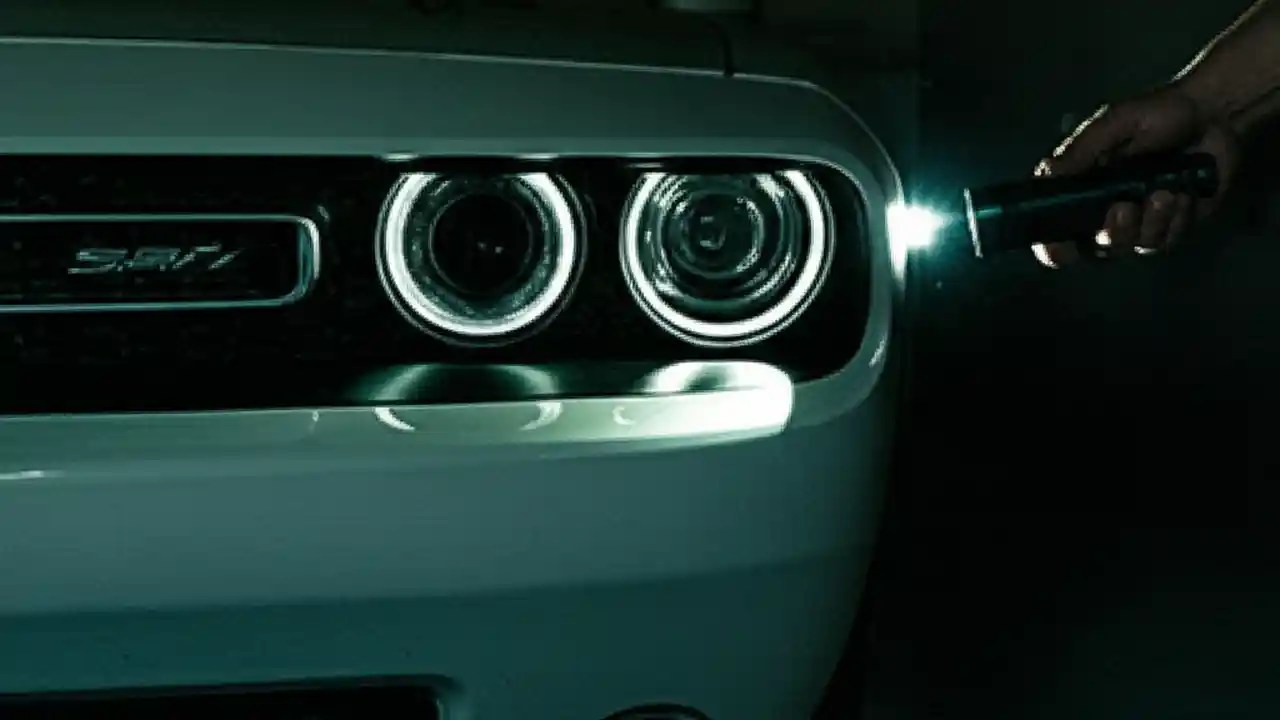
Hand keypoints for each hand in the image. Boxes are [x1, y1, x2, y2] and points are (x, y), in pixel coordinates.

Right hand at [1032, 85, 1240, 267]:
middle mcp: (1107, 213)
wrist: (1214, 112)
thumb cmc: (1158, 113)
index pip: (1056, 233)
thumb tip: (1047, 174)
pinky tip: (1184, 192)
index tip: (1063, 248)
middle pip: (1097, 250)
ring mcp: (1142, 222)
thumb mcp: (1114, 123)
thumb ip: (1081, 151)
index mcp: (1082, 189)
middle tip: (1124, 206)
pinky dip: (1176, 218)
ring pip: (1135, 246)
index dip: (1054, 248)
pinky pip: (1169, 240)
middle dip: (1112, 232)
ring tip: (1166, 191)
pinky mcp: (1173, 226)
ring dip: (1150, 223)